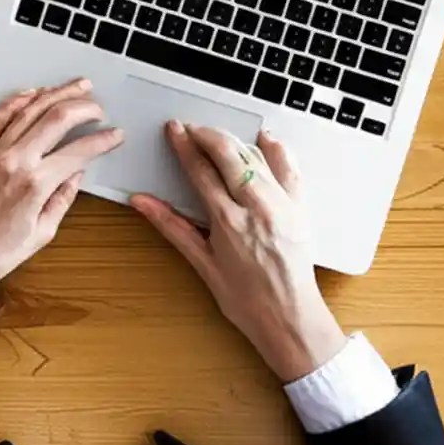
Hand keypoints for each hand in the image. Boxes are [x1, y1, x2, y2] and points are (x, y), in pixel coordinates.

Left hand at [0, 79, 123, 337]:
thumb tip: (75, 177)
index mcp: (35, 184)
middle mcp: (13, 160)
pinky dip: (16, 100)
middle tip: (98, 107)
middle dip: (84, 107)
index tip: (114, 135)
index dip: (103, 140)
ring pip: (28, 109)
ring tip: (74, 87)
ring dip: (55, 93)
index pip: (80, 151)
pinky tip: (31, 94)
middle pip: (57, 117)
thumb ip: (61, 200)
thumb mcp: (39, 234)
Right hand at [130, 122, 346, 381]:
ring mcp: (283, 205)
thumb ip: (172, 226)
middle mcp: (257, 208)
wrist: (290, 317)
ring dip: (235, 140)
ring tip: (217, 134)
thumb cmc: (245, 299)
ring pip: (257, 156)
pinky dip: (277, 150)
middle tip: (191, 127)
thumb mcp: (202, 263)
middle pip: (229, 155)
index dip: (184, 146)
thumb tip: (142, 202)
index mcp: (229, 222)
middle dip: (207, 135)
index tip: (174, 130)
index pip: (201, 171)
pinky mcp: (301, 208)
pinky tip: (266, 139)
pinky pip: (290, 168)